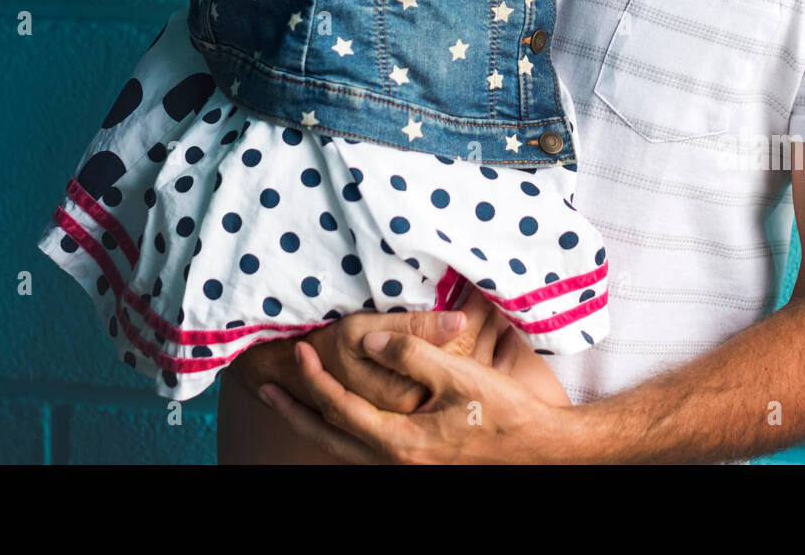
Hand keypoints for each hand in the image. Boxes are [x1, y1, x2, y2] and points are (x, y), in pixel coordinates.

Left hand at [255, 324, 570, 463]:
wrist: (539, 447)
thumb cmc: (502, 411)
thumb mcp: (457, 374)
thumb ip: (410, 353)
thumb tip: (372, 338)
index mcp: (400, 442)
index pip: (341, 409)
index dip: (316, 380)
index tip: (299, 351)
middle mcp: (396, 461)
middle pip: (331, 438)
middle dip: (296, 412)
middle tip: (265, 391)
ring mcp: (408, 467)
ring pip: (346, 449)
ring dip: (315, 423)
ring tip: (293, 403)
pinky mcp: (420, 462)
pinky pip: (366, 450)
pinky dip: (344, 433)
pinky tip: (344, 419)